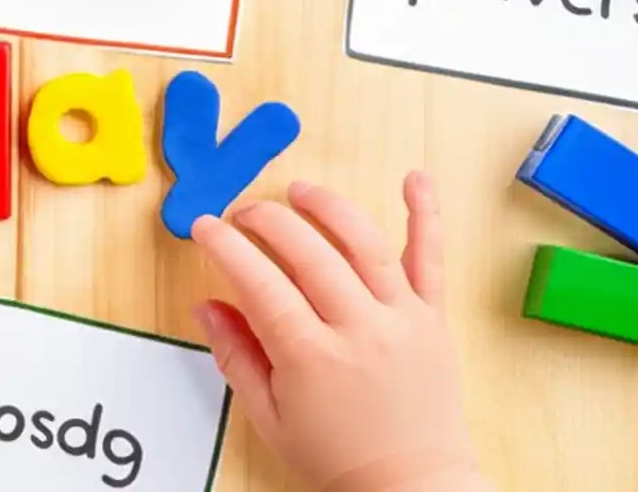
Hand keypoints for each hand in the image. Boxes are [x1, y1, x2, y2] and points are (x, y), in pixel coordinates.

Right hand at [191, 173, 489, 491]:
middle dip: (266, 221)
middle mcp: (358, 330)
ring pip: (364, 243)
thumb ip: (236, 356)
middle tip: (243, 214)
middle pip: (307, 253)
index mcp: (311, 359)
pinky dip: (426, 214)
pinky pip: (431, 258)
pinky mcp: (432, 318)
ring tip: (299, 191)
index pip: (260, 283)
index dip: (227, 248)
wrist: (410, 486)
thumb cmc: (335, 458)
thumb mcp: (269, 417)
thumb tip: (206, 305)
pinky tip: (414, 177)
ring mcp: (400, 320)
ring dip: (328, 207)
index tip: (206, 227)